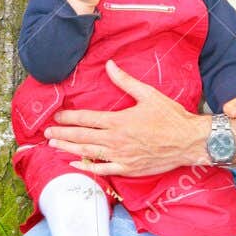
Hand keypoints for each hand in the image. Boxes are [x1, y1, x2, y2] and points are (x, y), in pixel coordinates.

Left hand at [44, 59, 206, 175]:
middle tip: (47, 133)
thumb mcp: (149, 94)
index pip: (86, 118)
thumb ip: (126, 81)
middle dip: (62, 134)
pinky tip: (74, 165)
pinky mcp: (128, 169)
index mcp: (119, 121)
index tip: (56, 117)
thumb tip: (110, 65)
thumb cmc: (171, 117)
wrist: (189, 141)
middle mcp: (116, 140)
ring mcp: (121, 156)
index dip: (68, 118)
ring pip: (88, 153)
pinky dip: (86, 168)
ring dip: (68, 149)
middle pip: (82, 137)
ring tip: (53, 146)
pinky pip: (102, 170)